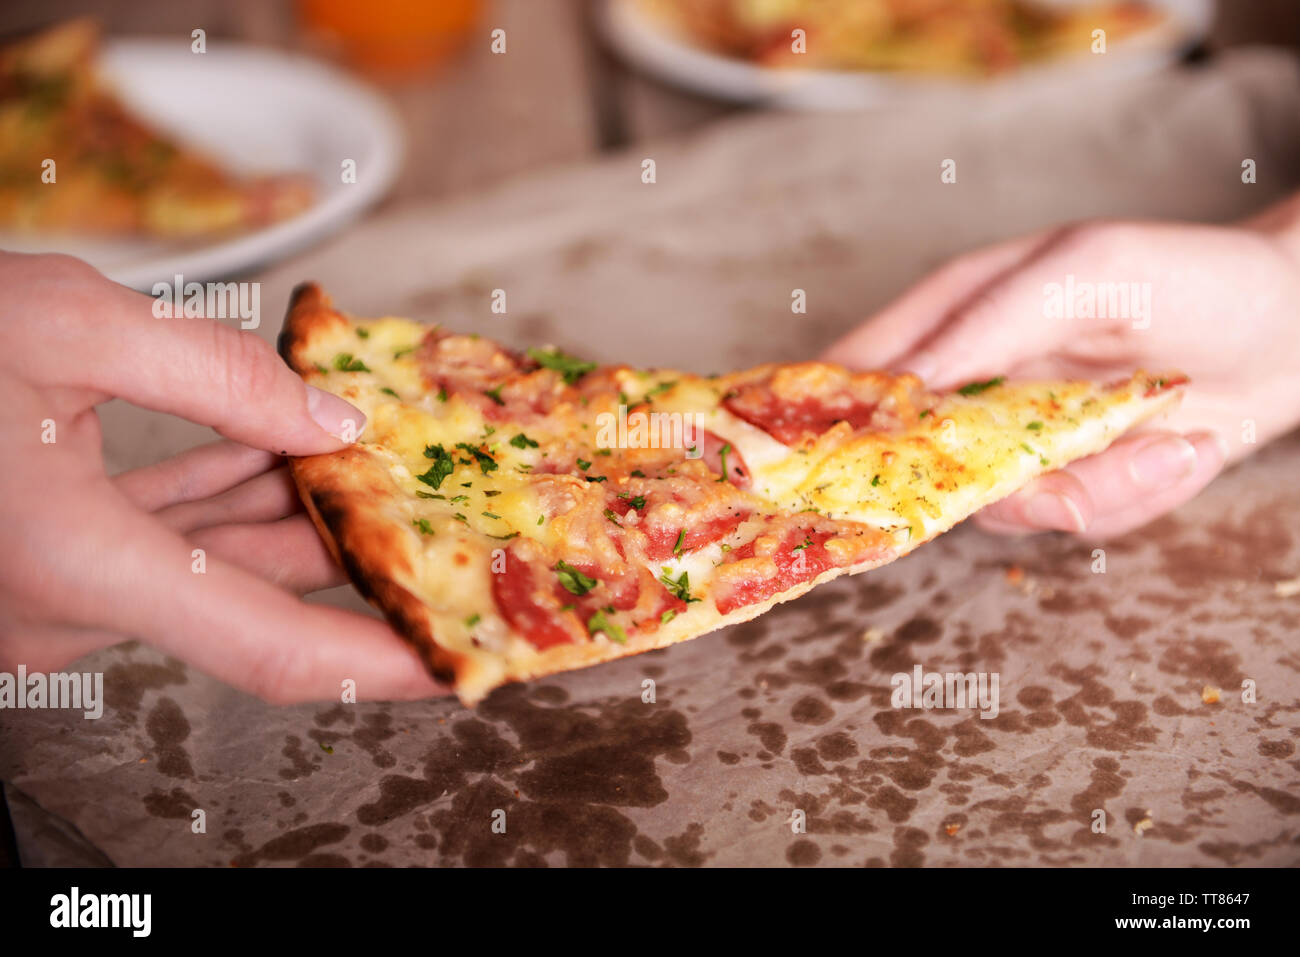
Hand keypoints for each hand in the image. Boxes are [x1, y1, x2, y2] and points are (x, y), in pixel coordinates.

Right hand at [0, 252, 441, 702]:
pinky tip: (293, 448)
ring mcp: (65, 586)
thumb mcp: (64, 327)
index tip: (455, 663)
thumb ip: (215, 378)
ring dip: (303, 512)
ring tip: (390, 469)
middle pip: (259, 596)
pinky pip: (174, 533)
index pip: (269, 648)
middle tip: (447, 528)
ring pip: (222, 558)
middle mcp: (74, 601)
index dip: (373, 665)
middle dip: (355, 560)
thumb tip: (332, 425)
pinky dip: (236, 492)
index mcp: (78, 566)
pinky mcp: (60, 553)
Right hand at [824, 196, 1299, 538]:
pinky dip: (1138, 493)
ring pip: (1008, 506)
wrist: (1295, 329)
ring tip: (1165, 437)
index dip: (831, 421)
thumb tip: (904, 386)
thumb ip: (985, 323)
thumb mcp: (1083, 273)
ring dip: (1097, 484)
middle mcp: (975, 386)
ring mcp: (1023, 440)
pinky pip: (1076, 518)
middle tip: (1071, 466)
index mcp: (953, 316)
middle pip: (921, 465)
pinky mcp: (1075, 481)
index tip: (833, 466)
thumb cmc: (1188, 275)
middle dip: (998, 479)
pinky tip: (1181, 446)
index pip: (856, 373)